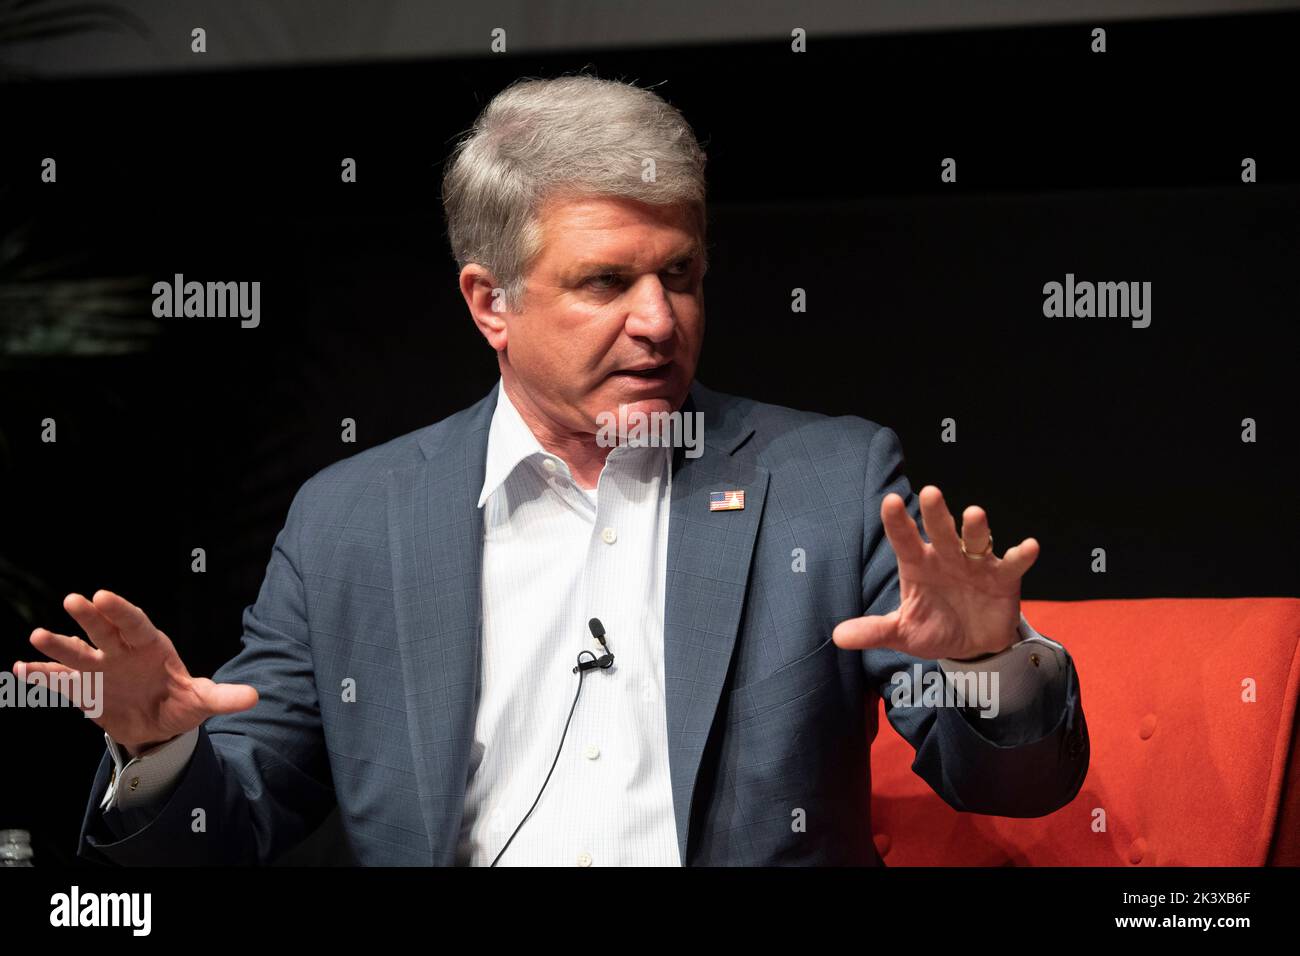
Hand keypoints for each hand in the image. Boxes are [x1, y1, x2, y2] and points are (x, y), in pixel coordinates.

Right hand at [13, 589, 257, 755]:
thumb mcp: (203, 701)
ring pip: (78, 653)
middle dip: (91, 617)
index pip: (136, 623)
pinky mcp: (84, 688)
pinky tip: (21, 667)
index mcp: (151, 646)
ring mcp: (100, 668)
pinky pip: (60, 679)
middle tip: (74, 600)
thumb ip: (224, 697)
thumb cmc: (182, 704)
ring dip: (58, 645)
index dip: (121, 610)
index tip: (104, 595)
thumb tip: (256, 697)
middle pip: (105, 630)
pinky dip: (42, 673)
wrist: (158, 727)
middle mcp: (122, 651)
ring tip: (37, 635)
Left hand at [832, 485, 1038, 660]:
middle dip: (935, 513)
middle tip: (929, 493)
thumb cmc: (935, 628)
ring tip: (974, 514)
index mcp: (918, 565)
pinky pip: (1013, 564)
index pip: (904, 540)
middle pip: (940, 531)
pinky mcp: (1003, 577)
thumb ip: (874, 631)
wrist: (973, 647)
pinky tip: (1028, 547)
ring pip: (975, 540)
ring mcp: (976, 564)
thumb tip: (838, 636)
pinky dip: (1021, 555)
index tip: (888, 502)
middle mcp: (946, 557)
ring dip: (976, 528)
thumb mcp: (903, 633)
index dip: (897, 522)